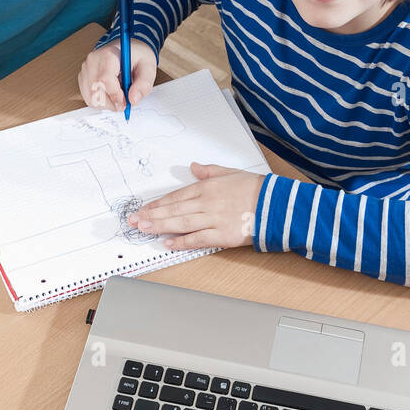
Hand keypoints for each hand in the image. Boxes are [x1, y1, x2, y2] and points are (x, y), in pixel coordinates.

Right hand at [78, 37, 156, 111]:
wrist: (127, 48)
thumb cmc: (137, 56)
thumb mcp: (148, 68)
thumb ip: (143, 84)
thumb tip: (133, 100)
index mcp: (109, 55)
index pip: (104, 79)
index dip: (114, 95)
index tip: (125, 102)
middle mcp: (93, 61)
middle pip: (96, 91)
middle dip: (112, 103)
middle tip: (125, 102)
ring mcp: (86, 69)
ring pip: (91, 98)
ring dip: (107, 104)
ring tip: (119, 96)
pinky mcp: (83, 77)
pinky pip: (88, 97)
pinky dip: (101, 102)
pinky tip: (110, 94)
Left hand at [126, 162, 264, 249]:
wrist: (276, 205)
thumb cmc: (256, 188)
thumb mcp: (231, 172)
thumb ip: (210, 171)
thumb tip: (194, 166)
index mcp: (208, 186)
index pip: (177, 196)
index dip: (158, 203)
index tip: (143, 208)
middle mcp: (207, 202)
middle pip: (174, 210)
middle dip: (151, 215)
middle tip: (133, 220)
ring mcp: (214, 219)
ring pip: (181, 223)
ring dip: (160, 226)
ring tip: (144, 229)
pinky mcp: (222, 235)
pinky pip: (198, 239)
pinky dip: (182, 242)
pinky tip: (167, 243)